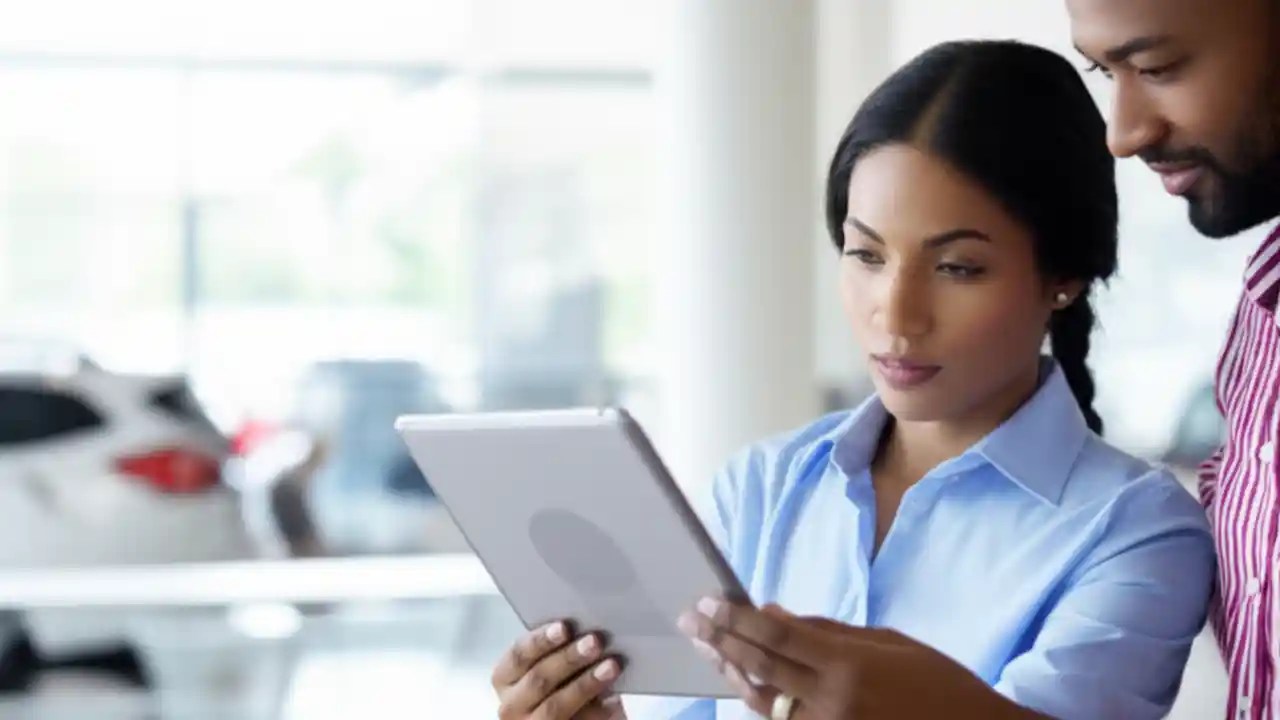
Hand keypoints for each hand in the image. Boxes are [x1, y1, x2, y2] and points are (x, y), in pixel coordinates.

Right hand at [491, 621, 626, 719]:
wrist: (580, 716)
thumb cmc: (564, 685)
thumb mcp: (555, 666)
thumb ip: (560, 651)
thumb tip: (584, 632)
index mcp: (506, 678)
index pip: (518, 655)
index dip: (541, 640)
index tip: (565, 627)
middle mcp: (511, 704)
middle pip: (538, 679)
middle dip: (568, 658)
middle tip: (594, 642)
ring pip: (554, 706)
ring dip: (585, 684)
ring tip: (611, 666)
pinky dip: (597, 710)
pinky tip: (613, 698)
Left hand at [678, 600, 1043, 719]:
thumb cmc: (937, 681)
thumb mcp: (888, 642)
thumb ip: (827, 631)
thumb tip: (774, 613)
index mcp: (847, 665)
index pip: (776, 635)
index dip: (736, 618)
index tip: (707, 602)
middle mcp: (831, 701)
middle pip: (759, 667)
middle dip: (720, 641)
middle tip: (691, 621)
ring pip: (764, 702)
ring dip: (733, 673)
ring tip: (710, 648)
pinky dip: (761, 700)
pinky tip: (744, 681)